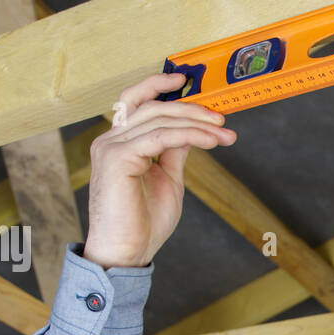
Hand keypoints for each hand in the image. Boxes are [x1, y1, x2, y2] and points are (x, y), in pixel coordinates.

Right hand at [84, 72, 236, 267]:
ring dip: (197, 124)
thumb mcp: (167, 179)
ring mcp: (110, 147)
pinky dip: (189, 135)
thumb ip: (174, 151)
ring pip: (159, 120)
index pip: (136, 102)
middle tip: (221, 119)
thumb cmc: (143, 223)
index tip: (186, 81)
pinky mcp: (117, 158)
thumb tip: (191, 130)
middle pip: (152, 107)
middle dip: (191, 109)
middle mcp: (110, 140)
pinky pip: (160, 137)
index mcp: (119, 143)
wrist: (127, 253)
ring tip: (223, 134)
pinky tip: (210, 141)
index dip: (158, 85)